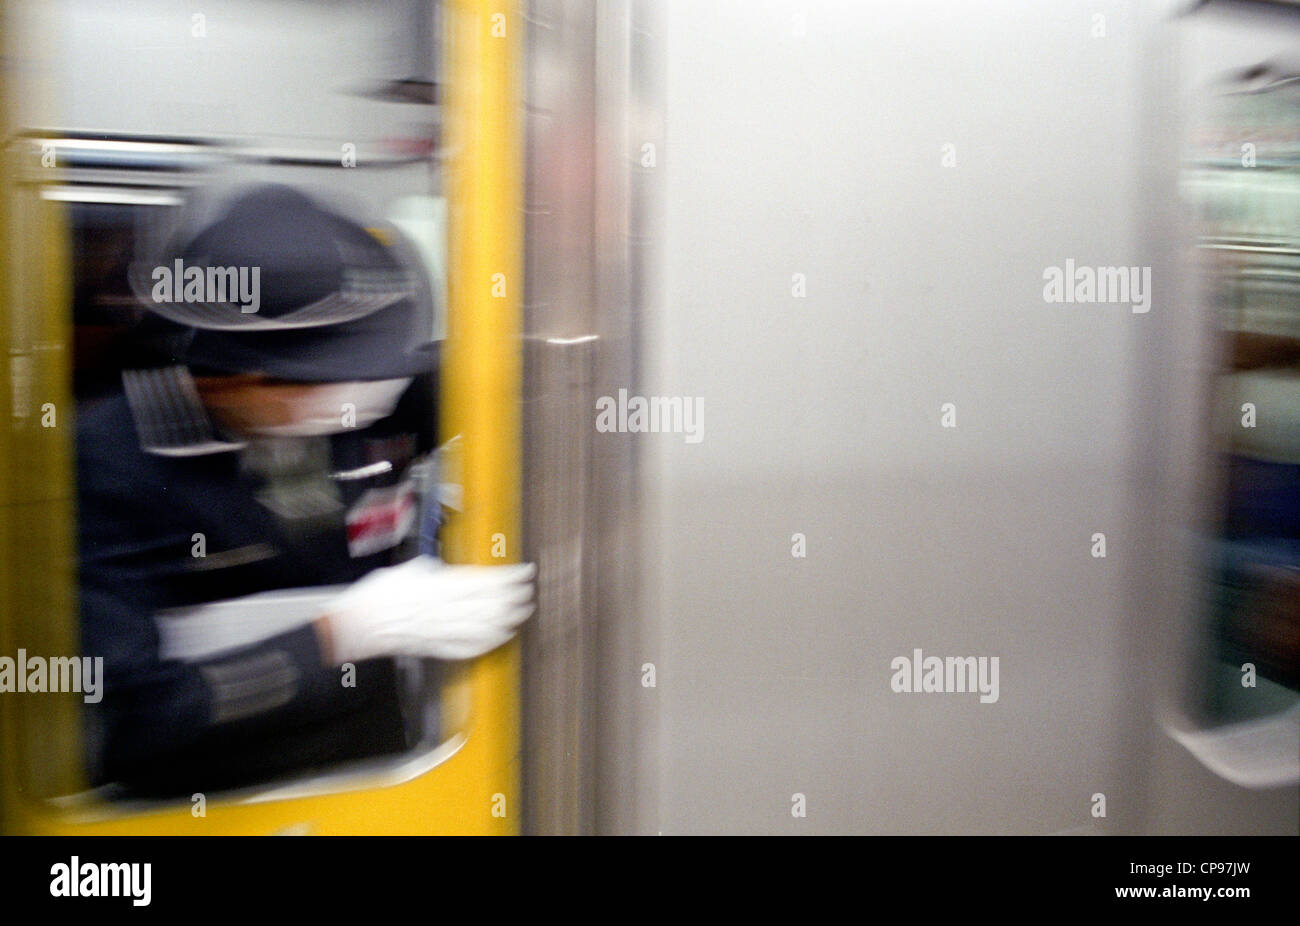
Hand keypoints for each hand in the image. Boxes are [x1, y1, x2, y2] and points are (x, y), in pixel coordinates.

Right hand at [318, 557, 534, 663]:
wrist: (360, 623)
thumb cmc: (380, 594)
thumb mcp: (411, 569)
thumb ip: (436, 570)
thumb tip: (448, 570)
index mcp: (441, 586)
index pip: (486, 581)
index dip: (510, 577)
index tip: (525, 571)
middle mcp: (446, 609)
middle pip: (491, 604)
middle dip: (515, 597)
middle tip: (529, 591)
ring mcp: (443, 630)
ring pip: (486, 626)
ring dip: (509, 618)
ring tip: (524, 610)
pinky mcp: (438, 647)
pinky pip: (470, 647)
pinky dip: (490, 641)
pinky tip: (503, 635)